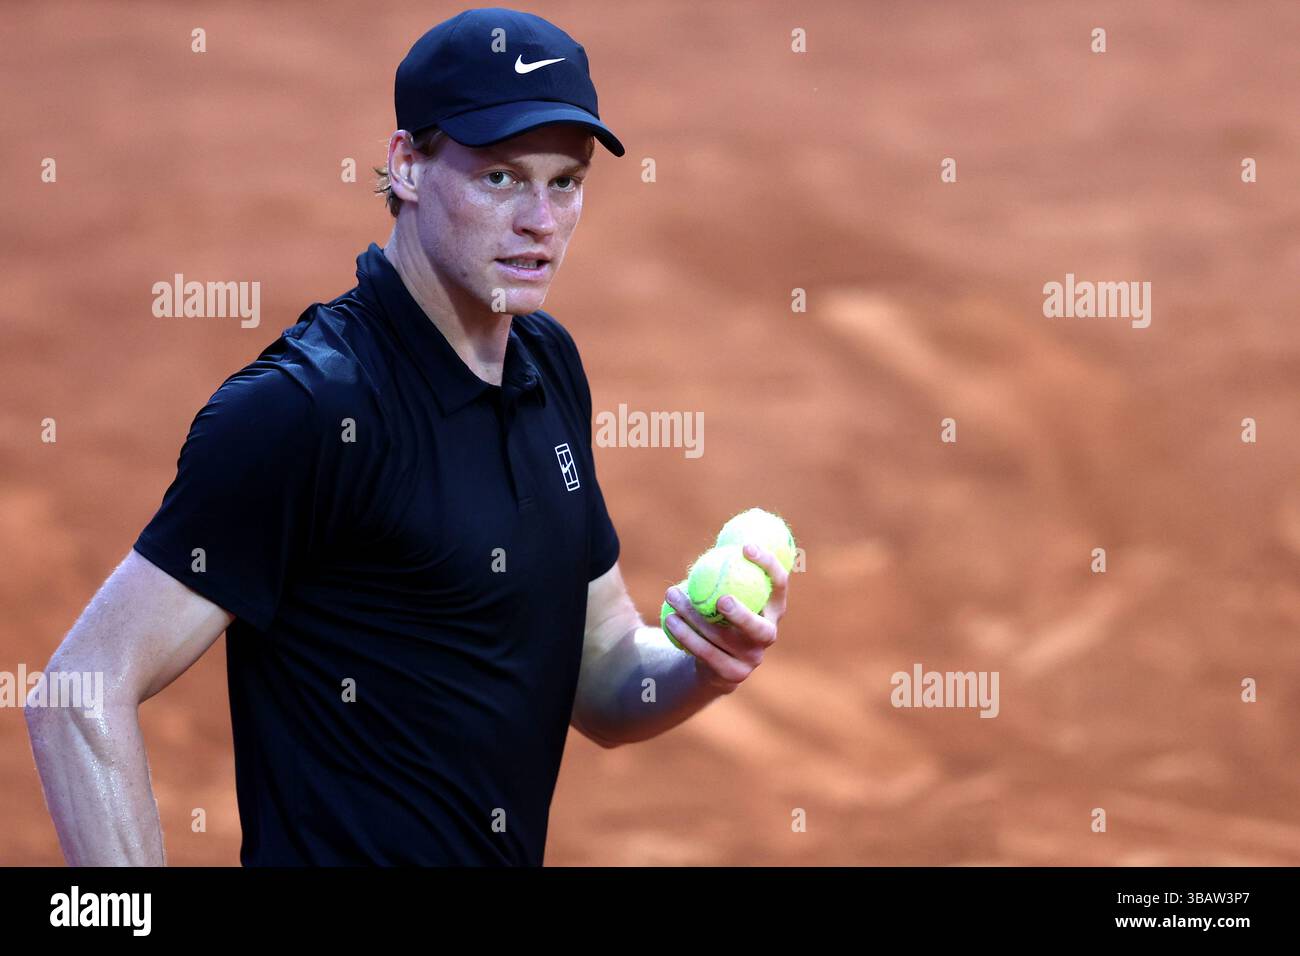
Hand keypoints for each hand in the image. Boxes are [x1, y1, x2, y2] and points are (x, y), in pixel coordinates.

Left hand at [663, 543, 788, 692]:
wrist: (713, 660)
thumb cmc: (720, 612)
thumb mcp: (728, 587)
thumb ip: (731, 565)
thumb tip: (734, 525)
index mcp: (773, 609)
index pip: (779, 585)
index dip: (768, 565)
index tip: (745, 546)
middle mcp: (767, 636)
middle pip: (759, 628)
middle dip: (742, 615)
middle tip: (720, 599)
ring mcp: (751, 659)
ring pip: (722, 639)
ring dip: (695, 617)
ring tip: (673, 595)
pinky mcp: (731, 675)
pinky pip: (705, 653)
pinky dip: (686, 634)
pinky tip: (670, 618)